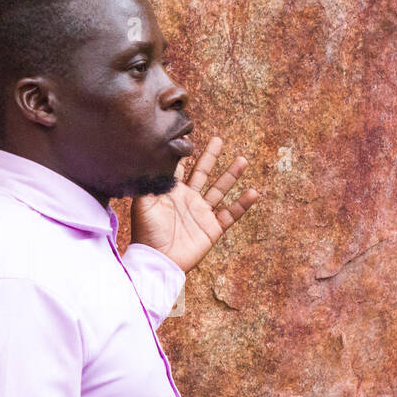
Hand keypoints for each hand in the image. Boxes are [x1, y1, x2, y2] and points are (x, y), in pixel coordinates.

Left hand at [130, 137, 260, 272]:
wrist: (158, 260)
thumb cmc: (146, 232)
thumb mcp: (143, 204)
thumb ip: (149, 183)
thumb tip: (152, 161)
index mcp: (171, 192)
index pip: (179, 168)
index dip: (183, 154)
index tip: (188, 136)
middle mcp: (188, 200)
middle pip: (202, 173)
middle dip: (210, 157)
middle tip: (218, 139)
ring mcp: (201, 213)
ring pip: (220, 190)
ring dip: (231, 175)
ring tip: (242, 160)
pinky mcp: (212, 228)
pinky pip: (231, 214)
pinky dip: (242, 204)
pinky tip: (253, 192)